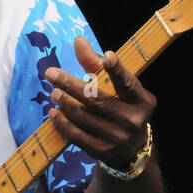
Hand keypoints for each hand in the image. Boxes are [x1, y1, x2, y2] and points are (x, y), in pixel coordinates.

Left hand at [45, 38, 155, 170]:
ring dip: (65, 103)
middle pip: (96, 100)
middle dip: (71, 85)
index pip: (128, 83)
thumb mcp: (118, 87)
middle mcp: (132, 120)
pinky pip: (77, 135)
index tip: (107, 56)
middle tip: (50, 73)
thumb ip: (97, 65)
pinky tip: (54, 113)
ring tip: (54, 93)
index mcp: (141, 101)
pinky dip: (63, 123)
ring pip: (83, 117)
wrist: (131, 149)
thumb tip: (78, 41)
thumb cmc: (122, 107)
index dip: (117, 70)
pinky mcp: (102, 151)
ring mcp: (117, 138)